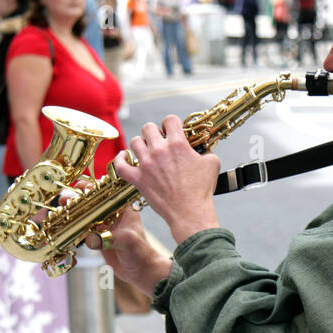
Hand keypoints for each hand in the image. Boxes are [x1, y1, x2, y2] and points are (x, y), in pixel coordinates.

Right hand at [62, 176, 171, 295]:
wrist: (139, 271)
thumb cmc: (140, 253)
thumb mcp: (127, 241)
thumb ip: (109, 239)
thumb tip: (90, 239)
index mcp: (122, 207)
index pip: (105, 190)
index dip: (91, 187)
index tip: (79, 188)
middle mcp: (110, 212)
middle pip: (90, 200)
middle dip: (76, 197)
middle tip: (65, 198)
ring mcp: (102, 224)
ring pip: (83, 213)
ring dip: (71, 210)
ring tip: (60, 208)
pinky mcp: (95, 236)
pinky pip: (80, 228)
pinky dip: (70, 226)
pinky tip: (61, 223)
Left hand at [110, 117, 220, 246]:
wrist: (190, 213)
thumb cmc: (201, 190)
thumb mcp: (212, 164)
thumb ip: (206, 151)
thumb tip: (202, 148)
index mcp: (177, 144)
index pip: (169, 119)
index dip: (171, 124)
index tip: (173, 131)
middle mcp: (159, 151)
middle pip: (148, 127)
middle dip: (154, 132)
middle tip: (159, 142)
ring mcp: (146, 165)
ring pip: (134, 142)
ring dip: (140, 144)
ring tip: (146, 151)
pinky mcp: (138, 179)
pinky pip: (121, 165)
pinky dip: (120, 160)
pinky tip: (124, 157)